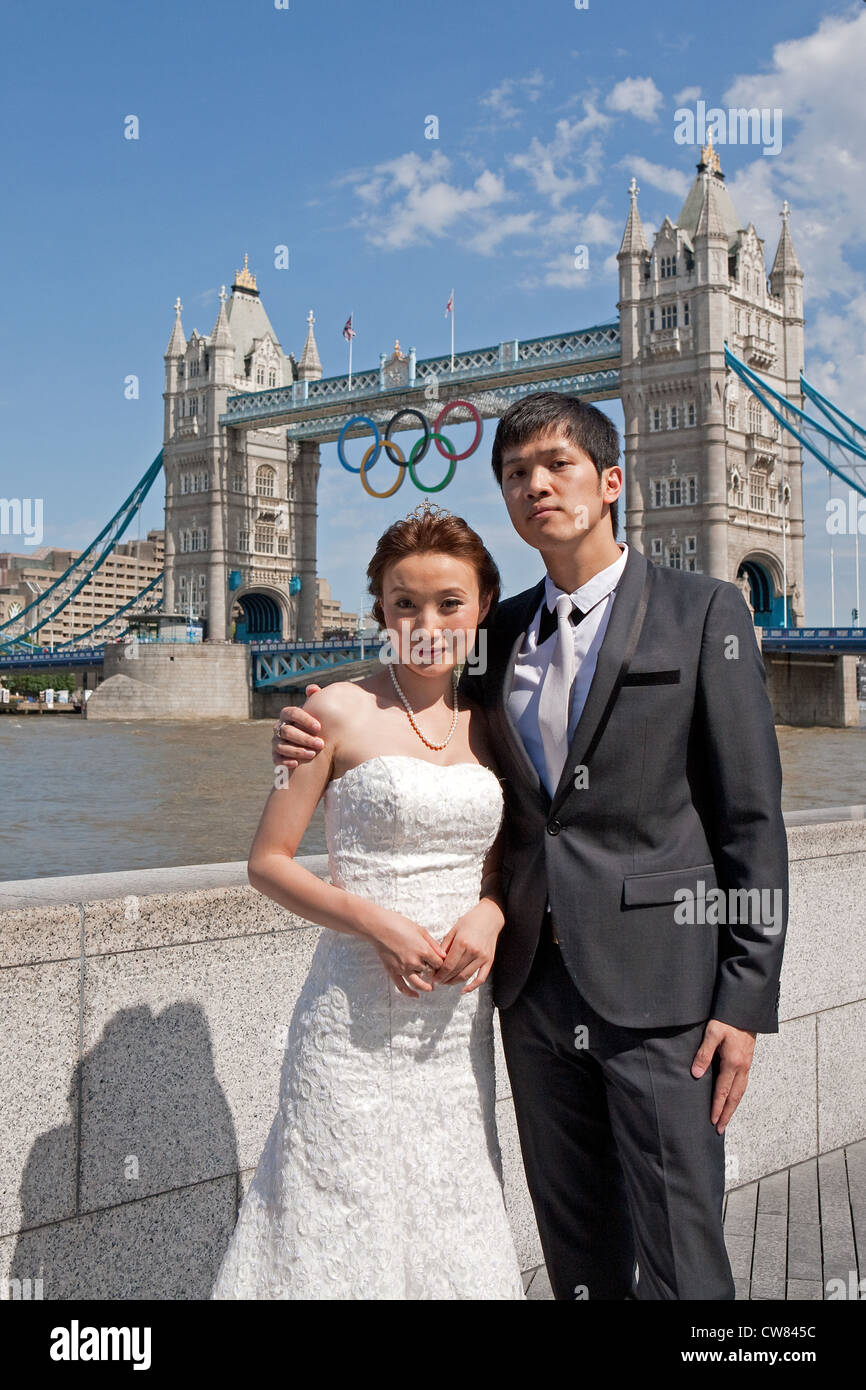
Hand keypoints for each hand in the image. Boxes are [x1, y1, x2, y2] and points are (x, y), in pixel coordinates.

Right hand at [272, 684, 323, 766]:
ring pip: (281, 746)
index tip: (319, 727)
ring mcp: (276, 741)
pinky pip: (276, 759)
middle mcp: (279, 727)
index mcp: (287, 714)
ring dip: (297, 750)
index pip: (291, 713)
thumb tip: (312, 689)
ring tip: (313, 754)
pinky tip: (296, 764)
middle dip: (304, 738)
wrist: (310, 742)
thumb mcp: (315, 711)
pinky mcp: (276, 755)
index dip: (304, 719)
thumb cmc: (314, 724)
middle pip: (287, 731)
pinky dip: (285, 761)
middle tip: (320, 744)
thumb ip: (315, 699)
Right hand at [366, 906, 447, 998]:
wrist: (379, 927)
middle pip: (430, 973)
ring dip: (426, 987)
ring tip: (430, 988)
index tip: (440, 963)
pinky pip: (402, 986)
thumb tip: (443, 955)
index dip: (441, 964)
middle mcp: (414, 962)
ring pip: (419, 983)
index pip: (439, 964)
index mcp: (423, 950)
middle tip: (435, 973)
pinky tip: (416, 995)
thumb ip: (433, 944)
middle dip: (433, 973)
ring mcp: (403, 968)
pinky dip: (409, 993)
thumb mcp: (421, 930)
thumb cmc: (400, 924)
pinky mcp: (393, 971)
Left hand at [432, 900, 502, 993]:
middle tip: (437, 981)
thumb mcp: (454, 930)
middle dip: (444, 979)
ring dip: (454, 983)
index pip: (448, 965)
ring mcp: (482, 957)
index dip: (439, 974)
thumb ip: (444, 946)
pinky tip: (463, 990)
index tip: (433, 977)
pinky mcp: (489, 960)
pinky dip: (472, 987)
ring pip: (466, 976)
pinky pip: (481, 978)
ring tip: (446, 983)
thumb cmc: (470, 921)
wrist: (490, 916)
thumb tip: (436, 961)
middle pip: (456, 972)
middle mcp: (473, 951)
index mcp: (462, 943)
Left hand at [691, 1019, 756, 1133]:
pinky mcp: (747, 1061)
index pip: (723, 1091)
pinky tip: (732, 1098)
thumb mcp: (712, 1033)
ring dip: (733, 1107)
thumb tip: (696, 1074)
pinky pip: (743, 1084)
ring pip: (741, 1092)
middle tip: (720, 1129)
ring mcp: (747, 1065)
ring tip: (726, 1118)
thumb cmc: (727, 1019)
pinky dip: (737, 1096)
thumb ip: (704, 1053)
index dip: (717, 1107)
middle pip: (735, 1097)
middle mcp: (743, 1067)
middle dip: (727, 1114)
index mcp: (733, 1063)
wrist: (746, 1009)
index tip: (713, 1120)